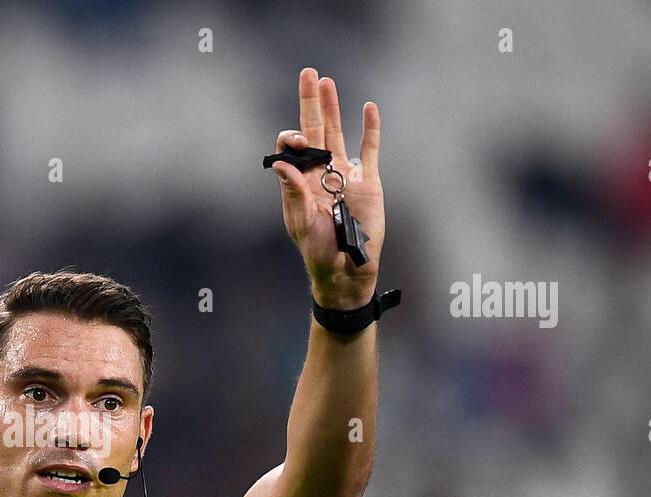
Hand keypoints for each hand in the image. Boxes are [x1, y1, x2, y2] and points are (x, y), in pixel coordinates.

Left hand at [272, 67, 384, 310]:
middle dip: (311, 103)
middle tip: (308, 74)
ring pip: (338, 133)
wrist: (346, 267)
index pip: (293, 149)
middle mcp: (321, 172)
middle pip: (315, 130)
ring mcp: (345, 173)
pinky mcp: (368, 180)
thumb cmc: (318, 250)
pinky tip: (367, 108)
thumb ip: (293, 192)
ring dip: (333, 108)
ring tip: (326, 82)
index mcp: (301, 181)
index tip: (297, 141)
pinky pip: (369, 149)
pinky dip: (370, 128)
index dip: (292, 138)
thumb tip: (280, 162)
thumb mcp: (301, 223)